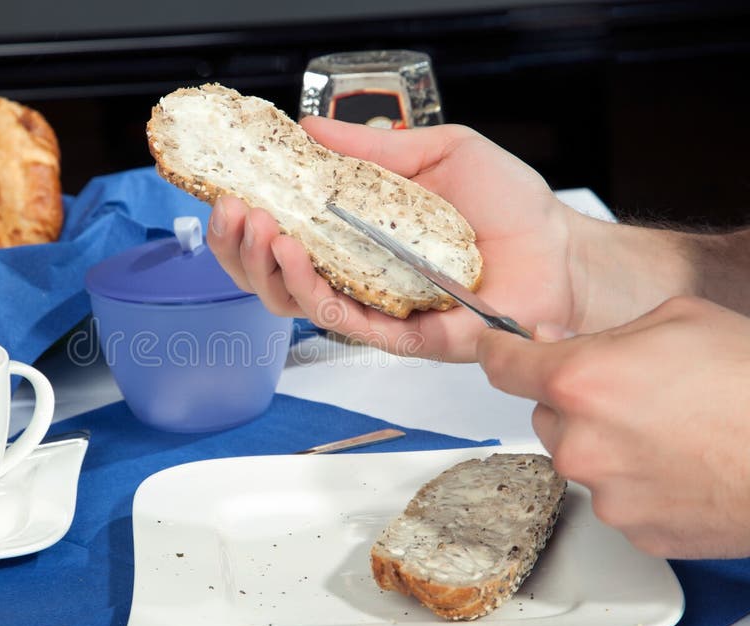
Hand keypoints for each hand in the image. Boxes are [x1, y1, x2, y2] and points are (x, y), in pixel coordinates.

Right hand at [206, 117, 579, 361]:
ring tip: (260, 228)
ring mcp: (376, 306)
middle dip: (240, 247)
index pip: (284, 236)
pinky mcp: (400, 334)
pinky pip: (343, 321)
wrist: (560, 251)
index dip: (247, 219)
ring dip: (265, 267)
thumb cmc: (509, 208)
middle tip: (234, 210)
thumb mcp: (434, 154)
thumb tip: (312, 127)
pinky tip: (295, 254)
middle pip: (275, 276)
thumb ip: (372, 148)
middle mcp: (358, 274)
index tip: (227, 188)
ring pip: (296, 302)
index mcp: (358, 236)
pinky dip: (310, 290)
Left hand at [478, 296, 749, 558]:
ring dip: (606, 442)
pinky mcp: (632, 528)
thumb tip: (555, 340)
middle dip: (575, 400)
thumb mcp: (677, 319)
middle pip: (546, 413)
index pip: (499, 365)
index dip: (497, 351)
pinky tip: (679, 463)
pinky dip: (635, 480)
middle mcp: (579, 441)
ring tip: (671, 429)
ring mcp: (604, 491)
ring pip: (580, 456)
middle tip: (632, 391)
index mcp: (578, 380)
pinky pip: (614, 495)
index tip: (497, 351)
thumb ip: (602, 331)